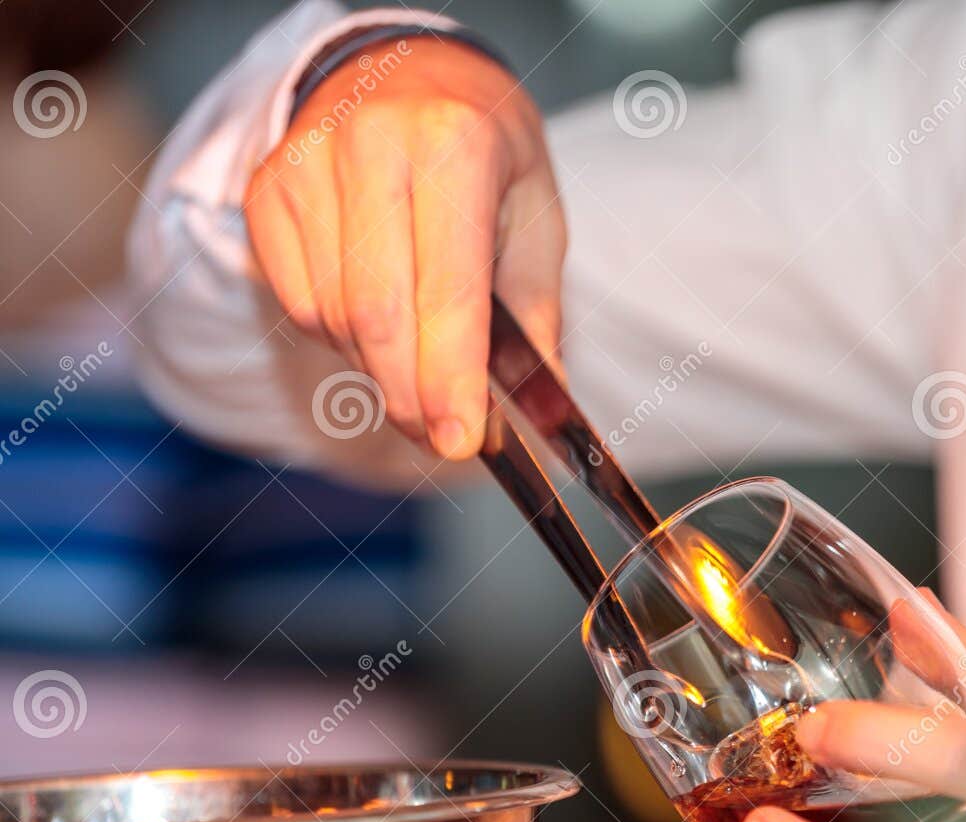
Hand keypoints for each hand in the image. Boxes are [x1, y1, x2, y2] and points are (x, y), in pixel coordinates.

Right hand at [245, 36, 563, 458]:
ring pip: (334, 318)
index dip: (451, 380)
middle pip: (379, 316)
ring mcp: (306, 165)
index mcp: (454, 146)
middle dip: (412, 396)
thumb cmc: (486, 153)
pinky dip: (340, 336)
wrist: (410, 73)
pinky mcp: (267, 190)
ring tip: (422, 362)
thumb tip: (529, 416)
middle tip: (443, 437)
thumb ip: (534, 319)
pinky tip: (377, 316)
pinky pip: (298, 303)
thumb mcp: (536, 220)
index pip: (448, 293)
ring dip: (381, 368)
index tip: (460, 443)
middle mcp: (371, 145)